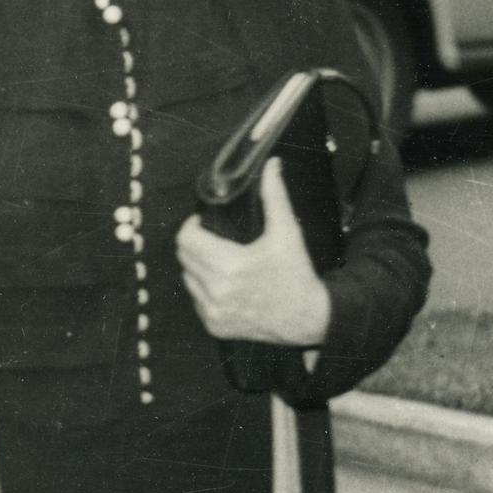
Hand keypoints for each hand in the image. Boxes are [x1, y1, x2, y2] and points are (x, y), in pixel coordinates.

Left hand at [175, 157, 333, 347]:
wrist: (308, 318)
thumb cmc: (297, 274)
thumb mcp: (287, 232)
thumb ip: (275, 196)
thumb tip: (271, 166)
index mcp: (229, 265)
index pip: (186, 239)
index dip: (191, 226)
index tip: (202, 222)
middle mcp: (217, 290)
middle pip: (184, 258)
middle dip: (194, 244)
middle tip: (212, 238)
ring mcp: (213, 311)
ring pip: (187, 279)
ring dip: (197, 267)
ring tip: (219, 261)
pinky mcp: (215, 326)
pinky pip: (196, 301)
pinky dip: (204, 290)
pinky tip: (224, 284)